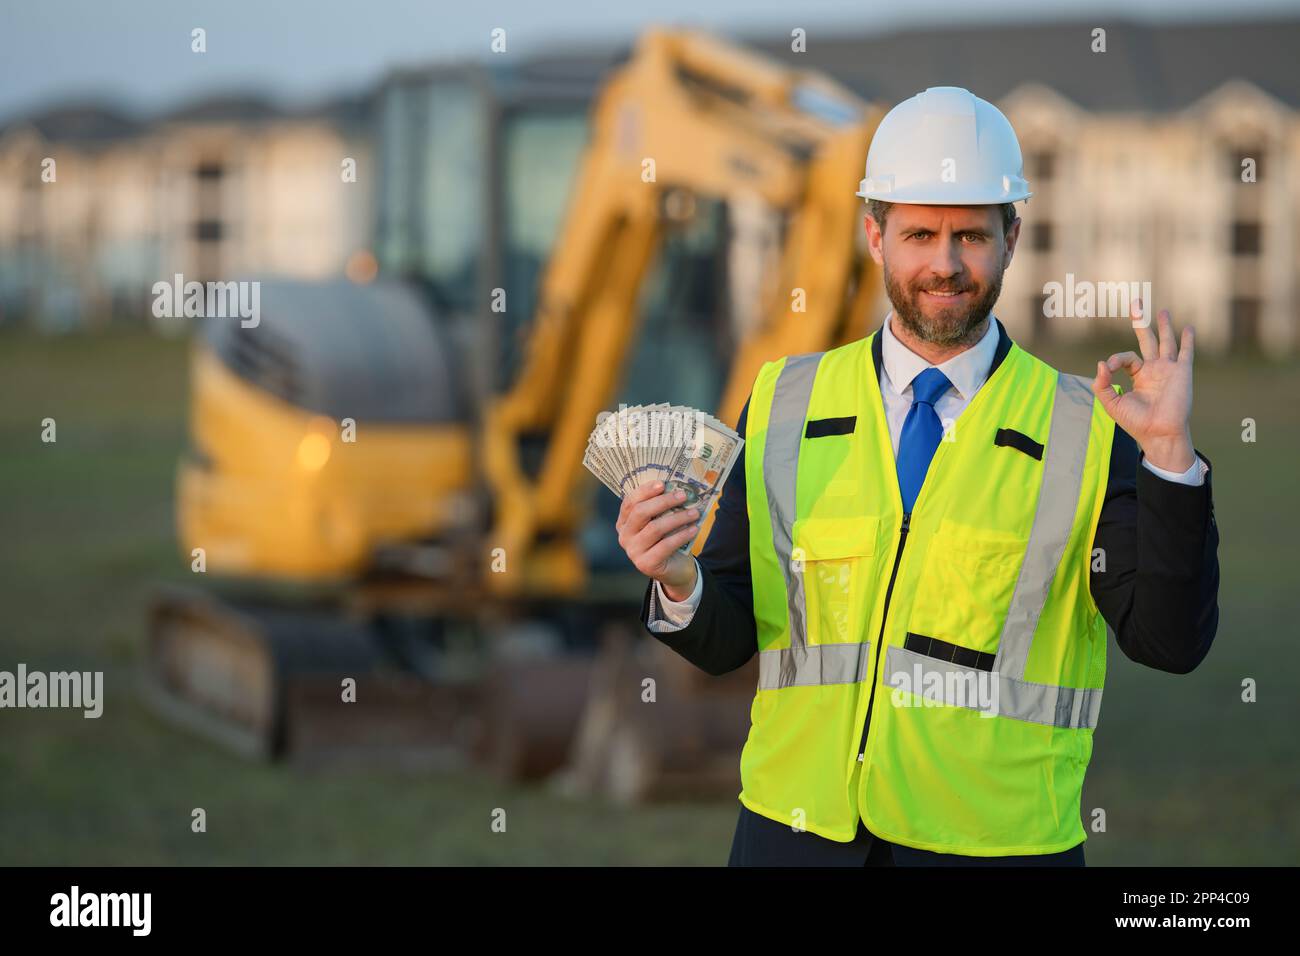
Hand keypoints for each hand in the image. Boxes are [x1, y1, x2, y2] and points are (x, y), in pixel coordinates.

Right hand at [616, 480, 699, 599]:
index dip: (645, 491)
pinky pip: (665, 545)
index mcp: (624, 522)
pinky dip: (682, 535)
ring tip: (694, 512)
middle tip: (683, 495)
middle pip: (641, 512)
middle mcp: (624, 536)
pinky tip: (694, 529)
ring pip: (655, 528)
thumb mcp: (662, 521)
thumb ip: (662, 508)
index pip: (630, 502)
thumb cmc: (667, 539)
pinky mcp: (646, 564)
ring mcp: (633, 551)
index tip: (663, 484)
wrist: (675, 569)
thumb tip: (677, 487)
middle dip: (663, 501)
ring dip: (677, 518)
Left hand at [1092, 300, 1195, 472]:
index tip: (1109, 368)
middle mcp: (1154, 370)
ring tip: (1162, 311)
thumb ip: (1103, 384)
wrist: (1159, 433)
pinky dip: (1187, 340)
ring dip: (1164, 326)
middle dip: (1141, 322)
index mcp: (1139, 377)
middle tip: (1135, 303)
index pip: (1126, 357)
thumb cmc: (1136, 422)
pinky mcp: (1182, 372)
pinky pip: (1185, 353)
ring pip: (1166, 342)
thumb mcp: (1112, 403)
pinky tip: (1187, 328)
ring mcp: (1169, 370)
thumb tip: (1101, 363)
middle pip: (1147, 340)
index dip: (1115, 359)